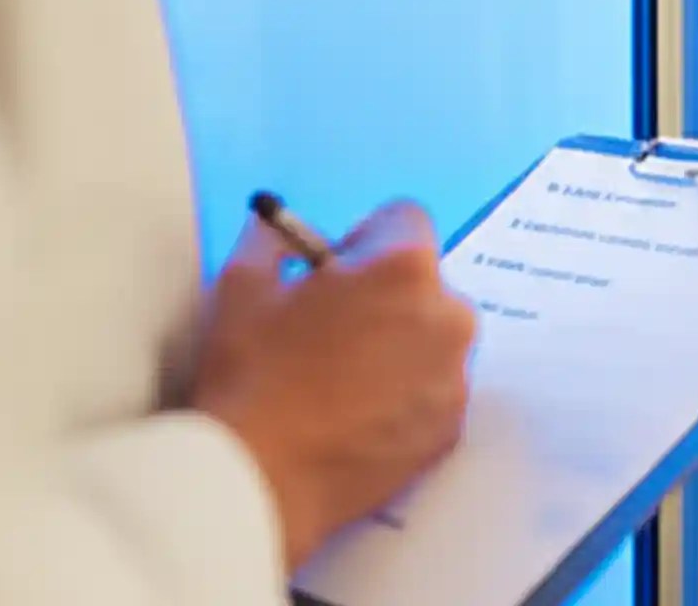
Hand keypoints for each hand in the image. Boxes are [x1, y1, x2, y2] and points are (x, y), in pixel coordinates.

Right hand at [193, 202, 475, 570]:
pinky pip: (434, 389)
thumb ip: (273, 237)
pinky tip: (355, 414)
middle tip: (332, 327)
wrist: (263, 478)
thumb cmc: (252, 376)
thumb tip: (284, 230)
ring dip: (398, 343)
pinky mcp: (450, 429)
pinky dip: (406, 393)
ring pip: (432, 338)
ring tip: (340, 378)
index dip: (363, 238)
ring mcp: (454, 378)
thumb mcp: (243, 282)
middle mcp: (448, 317)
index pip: (404, 218)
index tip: (336, 267)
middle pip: (424, 282)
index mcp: (404, 267)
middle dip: (386, 293)